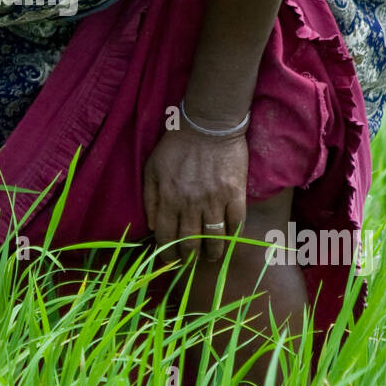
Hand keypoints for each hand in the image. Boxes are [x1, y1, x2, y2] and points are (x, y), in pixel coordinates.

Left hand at [143, 127, 248, 263]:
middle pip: (190, 243)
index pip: (166, 237)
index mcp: (168, 199)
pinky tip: (228, 238)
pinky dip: (232, 235)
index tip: (170, 260)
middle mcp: (190, 204)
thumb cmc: (176, 145)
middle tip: (190, 261)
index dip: (167, 254)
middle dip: (189, 257)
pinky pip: (236, 223)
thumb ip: (150, 198)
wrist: (208, 124)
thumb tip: (152, 227)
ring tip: (211, 256)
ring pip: (214, 239)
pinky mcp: (235, 194)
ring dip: (212, 253)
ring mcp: (214, 200)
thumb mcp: (152, 168)